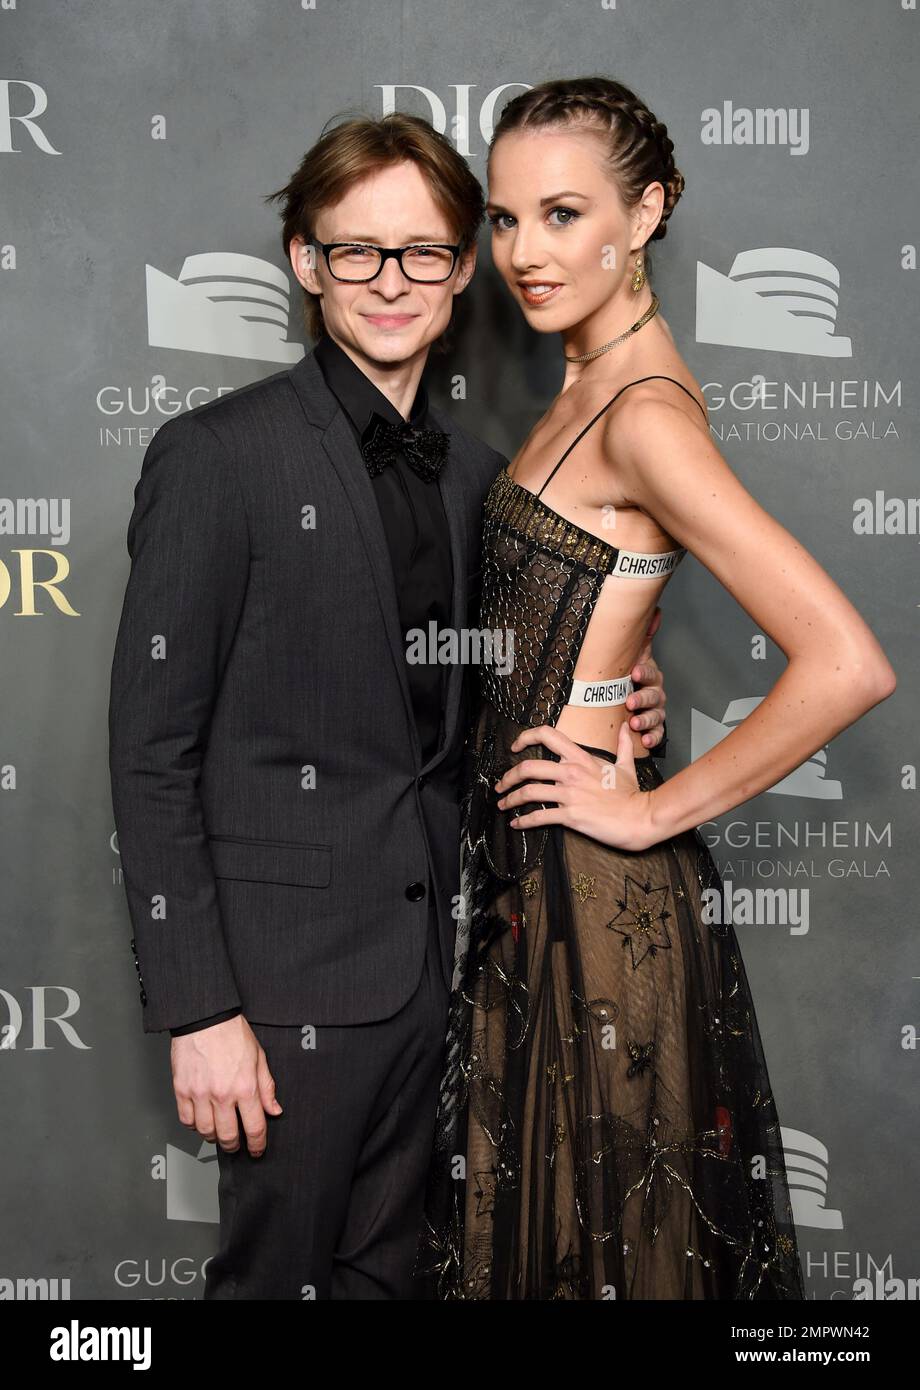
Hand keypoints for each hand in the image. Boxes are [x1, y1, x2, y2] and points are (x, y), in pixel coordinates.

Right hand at [171, 1014, 281, 1157]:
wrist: (205, 1018)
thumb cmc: (231, 1033)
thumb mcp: (259, 1057)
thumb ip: (267, 1087)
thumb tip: (274, 1110)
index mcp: (245, 1087)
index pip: (255, 1127)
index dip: (258, 1144)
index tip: (257, 1149)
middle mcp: (222, 1094)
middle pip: (228, 1136)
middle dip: (234, 1145)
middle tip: (236, 1145)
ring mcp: (200, 1094)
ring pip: (205, 1132)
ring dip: (213, 1137)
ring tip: (218, 1132)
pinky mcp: (181, 1090)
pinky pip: (186, 1120)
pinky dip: (193, 1125)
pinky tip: (200, 1119)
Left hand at [495, 722, 657, 852]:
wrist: (640, 817)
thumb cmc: (632, 794)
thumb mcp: (627, 765)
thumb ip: (623, 745)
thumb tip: (626, 729)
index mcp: (581, 758)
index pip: (548, 735)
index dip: (526, 737)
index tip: (515, 746)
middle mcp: (571, 773)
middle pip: (528, 767)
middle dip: (508, 777)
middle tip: (500, 784)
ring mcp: (569, 794)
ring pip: (528, 792)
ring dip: (510, 800)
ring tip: (503, 805)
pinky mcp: (570, 816)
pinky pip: (539, 817)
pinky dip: (524, 822)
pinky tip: (517, 824)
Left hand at [626, 605, 666, 749]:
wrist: (628, 700)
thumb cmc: (632, 677)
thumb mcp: (636, 655)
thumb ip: (644, 636)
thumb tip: (655, 611)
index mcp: (649, 676)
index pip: (649, 672)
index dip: (643, 672)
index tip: (634, 672)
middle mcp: (655, 694)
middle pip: (653, 696)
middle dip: (642, 699)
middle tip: (630, 701)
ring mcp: (655, 711)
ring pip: (656, 716)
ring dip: (646, 719)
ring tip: (635, 722)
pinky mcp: (653, 729)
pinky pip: (657, 734)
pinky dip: (652, 738)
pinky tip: (645, 739)